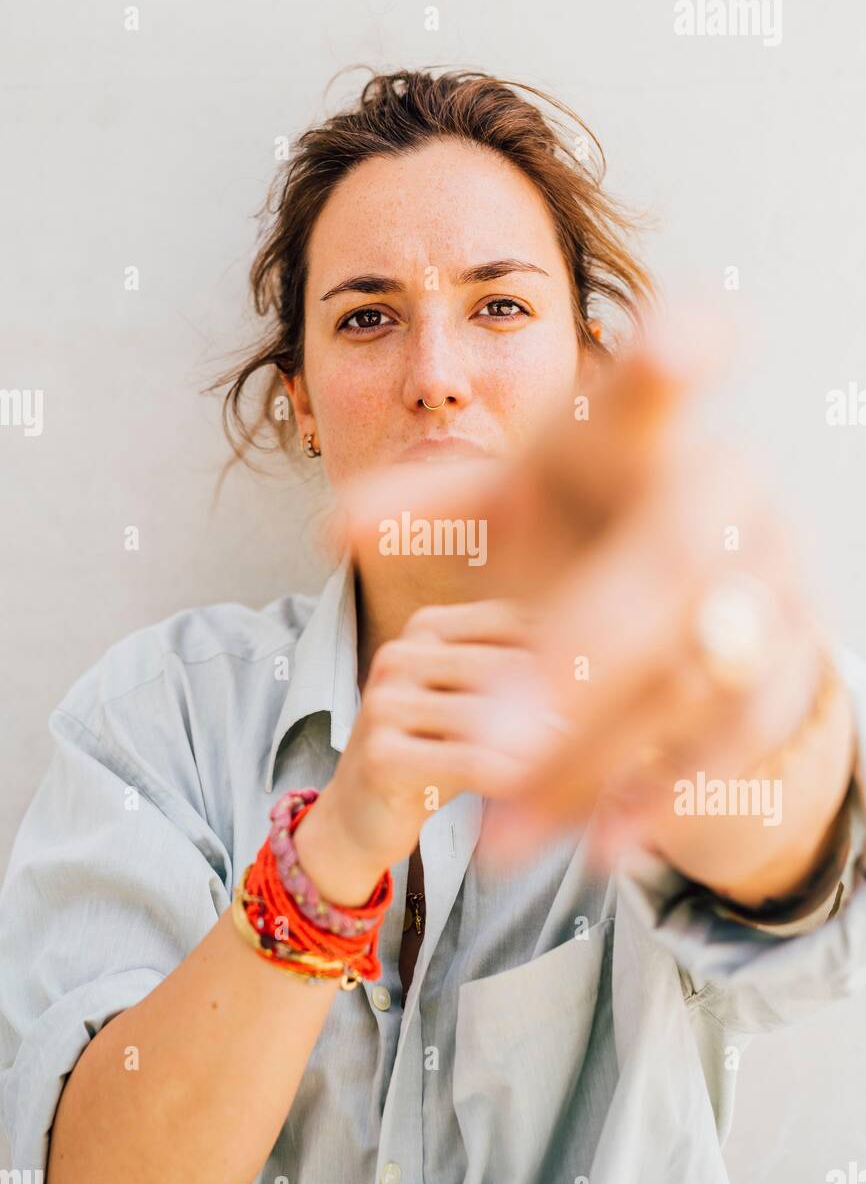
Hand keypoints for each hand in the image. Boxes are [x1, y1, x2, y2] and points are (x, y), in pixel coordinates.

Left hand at [334, 303, 854, 896]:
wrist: (692, 567)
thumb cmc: (586, 513)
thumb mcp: (514, 494)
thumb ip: (439, 500)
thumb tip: (334, 522)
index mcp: (650, 438)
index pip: (658, 394)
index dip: (677, 361)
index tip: (684, 337)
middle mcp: (730, 498)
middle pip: (669, 581)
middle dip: (582, 667)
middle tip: (499, 744)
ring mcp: (773, 582)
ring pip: (708, 679)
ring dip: (612, 757)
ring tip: (514, 828)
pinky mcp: (789, 658)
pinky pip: (741, 738)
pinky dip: (669, 793)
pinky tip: (604, 846)